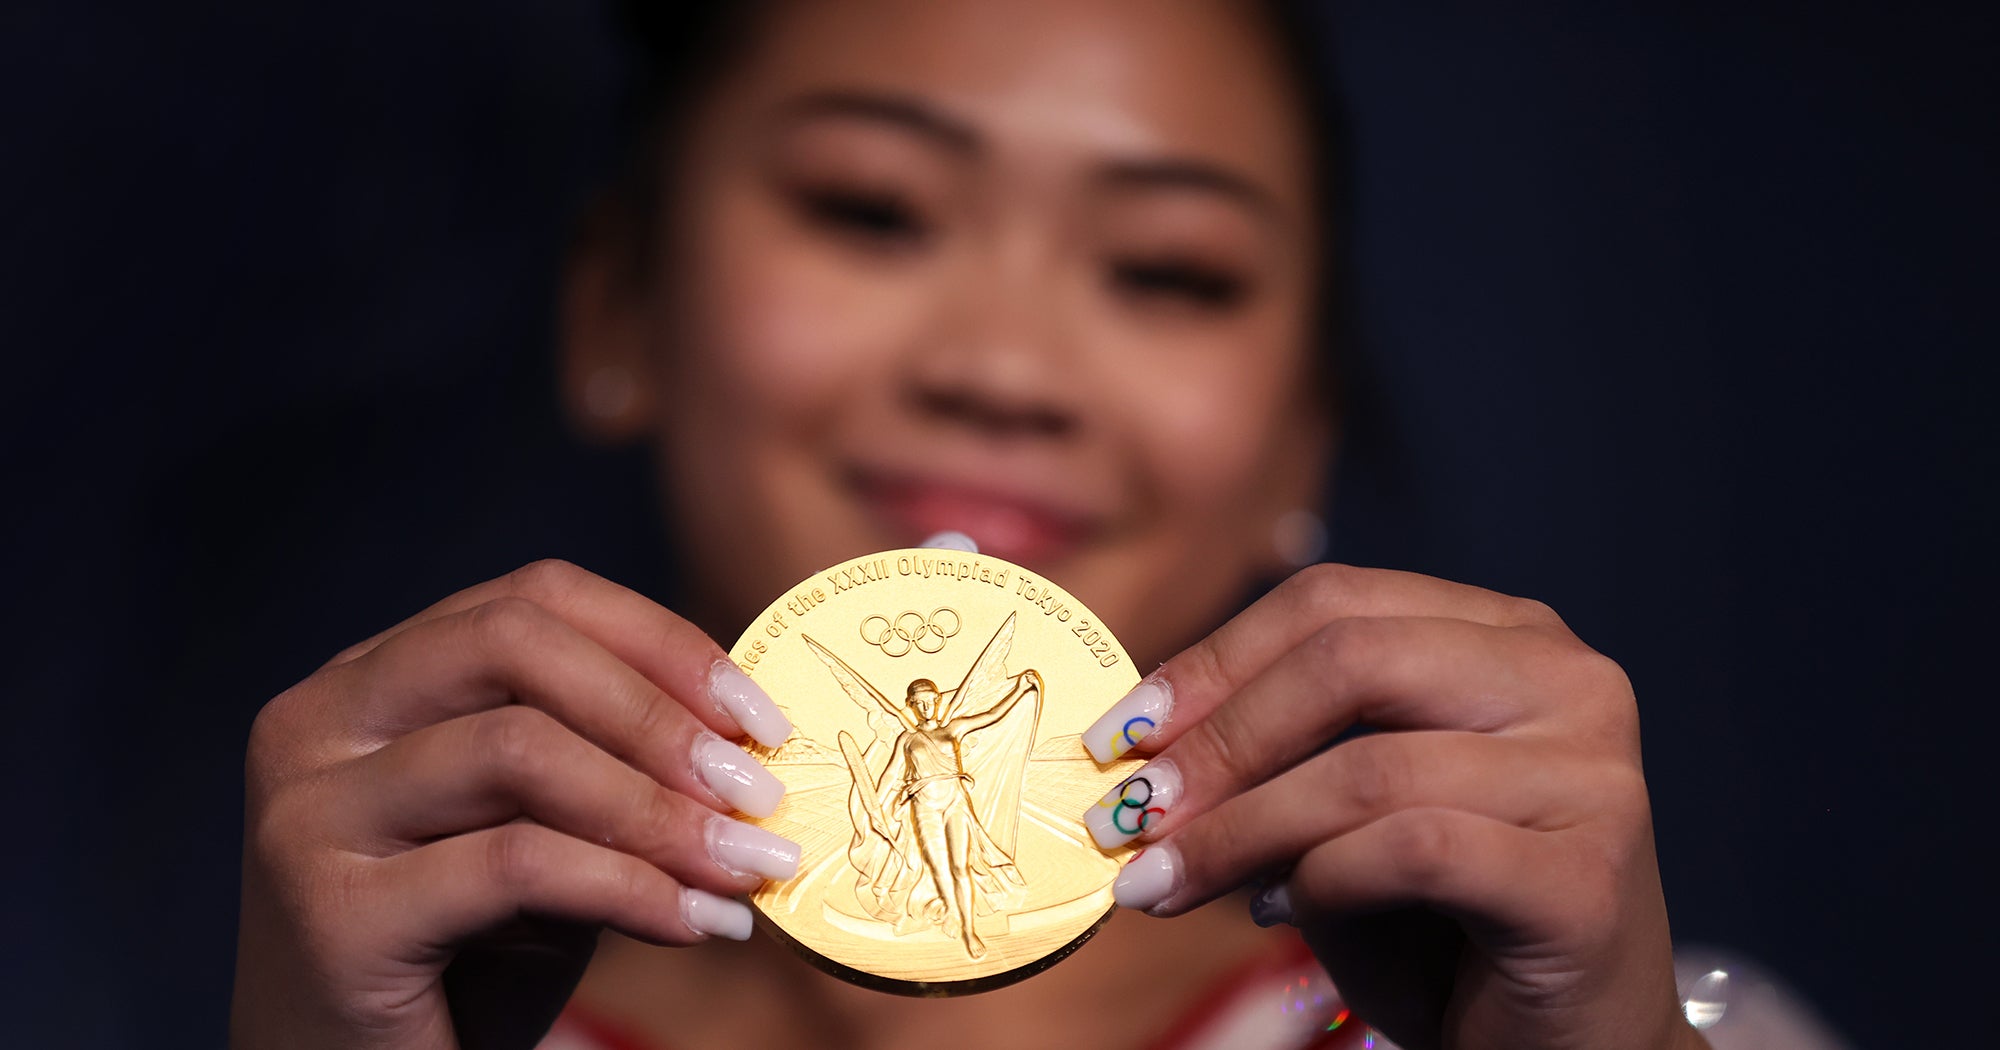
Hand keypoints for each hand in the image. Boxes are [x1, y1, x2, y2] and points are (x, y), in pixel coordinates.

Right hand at [231, 560, 799, 1049]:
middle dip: (660, 712)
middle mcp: (320, 721)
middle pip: (514, 643)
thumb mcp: (545, 833)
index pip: (533, 600)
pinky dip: (632, 887)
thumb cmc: (464, 958)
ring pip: (517, 748)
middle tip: (760, 789)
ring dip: (661, 809)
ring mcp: (309, 811)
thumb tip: (750, 740)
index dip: (662, 643)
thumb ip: (610, 766)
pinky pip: (515, 862)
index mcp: (371, 678)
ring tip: (748, 866)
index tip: (762, 717)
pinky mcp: (330, 911)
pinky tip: (700, 923)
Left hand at [1080, 564, 1702, 1049]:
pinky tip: (1279, 914)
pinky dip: (1320, 880)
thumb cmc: (1441, 925)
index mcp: (1508, 636)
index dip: (1213, 660)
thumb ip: (1277, 756)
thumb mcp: (1345, 814)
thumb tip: (1138, 744)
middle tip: (1130, 811)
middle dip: (1217, 737)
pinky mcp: (1587, 875)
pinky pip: (1412, 850)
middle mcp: (1567, 680)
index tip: (1118, 733)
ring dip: (1238, 829)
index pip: (1335, 604)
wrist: (1561, 1049)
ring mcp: (1591, 772)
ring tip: (1162, 881)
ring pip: (1367, 766)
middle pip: (1349, 659)